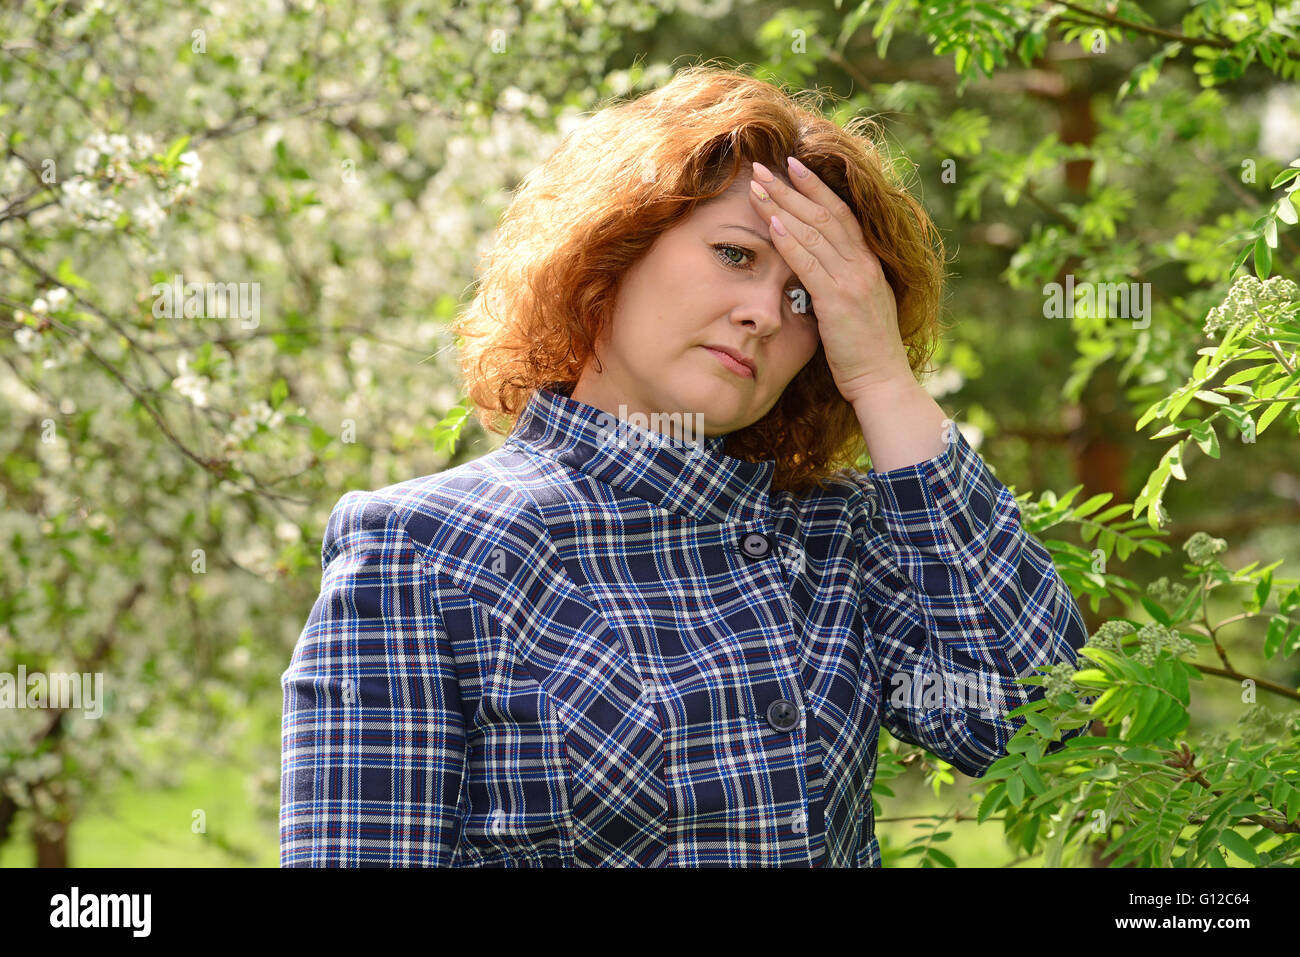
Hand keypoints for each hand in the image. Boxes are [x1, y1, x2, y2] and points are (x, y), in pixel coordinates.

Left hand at [748, 157, 913, 403]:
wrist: (882, 382)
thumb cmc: (865, 351)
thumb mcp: (856, 308)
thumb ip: (839, 283)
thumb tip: (815, 268)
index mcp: (869, 264)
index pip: (842, 214)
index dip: (816, 188)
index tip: (793, 165)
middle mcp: (864, 266)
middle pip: (825, 215)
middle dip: (792, 188)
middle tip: (763, 166)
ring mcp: (853, 281)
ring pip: (814, 232)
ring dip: (783, 206)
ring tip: (757, 186)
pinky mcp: (839, 302)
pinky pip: (810, 264)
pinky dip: (789, 241)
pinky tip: (771, 224)